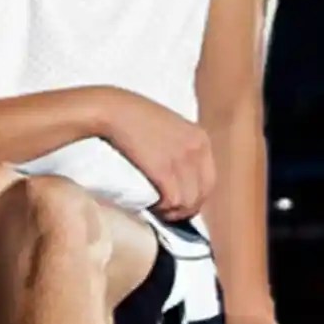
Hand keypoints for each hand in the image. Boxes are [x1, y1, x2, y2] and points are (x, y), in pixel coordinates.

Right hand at [95, 87, 215, 220]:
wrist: (113, 111)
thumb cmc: (133, 120)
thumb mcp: (168, 128)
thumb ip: (179, 147)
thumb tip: (179, 178)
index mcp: (201, 138)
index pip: (210, 180)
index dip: (195, 198)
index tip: (179, 204)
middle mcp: (197, 149)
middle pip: (202, 194)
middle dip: (186, 209)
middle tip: (167, 213)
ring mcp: (182, 159)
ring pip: (188, 202)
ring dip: (173, 211)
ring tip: (157, 210)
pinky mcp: (164, 169)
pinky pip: (173, 200)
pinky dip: (163, 208)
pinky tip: (151, 205)